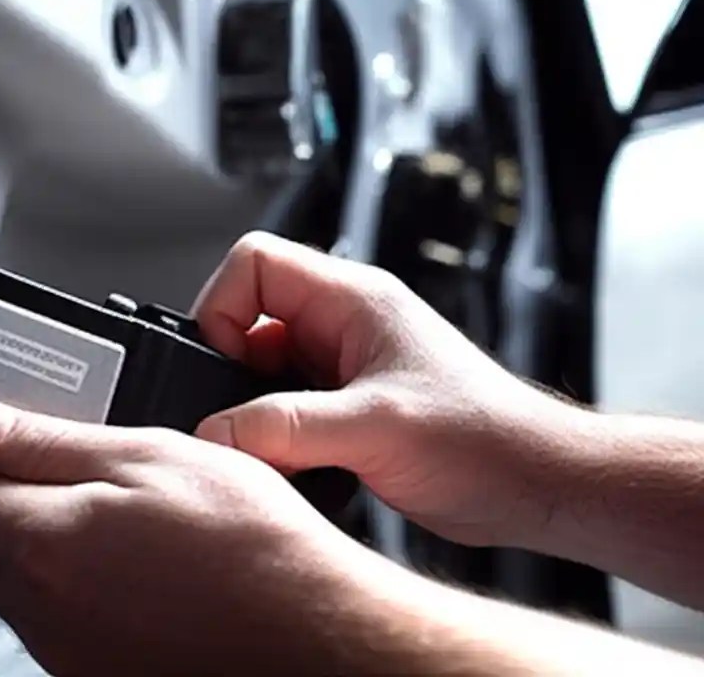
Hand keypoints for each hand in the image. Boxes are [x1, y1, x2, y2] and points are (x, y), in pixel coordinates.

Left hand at [0, 398, 375, 676]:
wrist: (313, 641)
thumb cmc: (252, 552)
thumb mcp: (152, 459)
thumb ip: (55, 443)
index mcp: (42, 539)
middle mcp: (40, 602)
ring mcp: (63, 643)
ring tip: (26, 485)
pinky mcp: (90, 667)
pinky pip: (33, 609)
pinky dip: (32, 568)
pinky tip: (74, 546)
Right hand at [193, 232, 577, 547]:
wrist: (533, 484)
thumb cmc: (484, 438)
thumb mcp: (373, 429)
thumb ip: (285, 428)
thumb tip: (215, 432)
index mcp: (353, 299)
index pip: (255, 263)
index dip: (221, 306)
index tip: (221, 361)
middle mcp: (344, 324)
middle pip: (249, 317)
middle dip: (234, 370)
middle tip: (250, 416)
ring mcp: (344, 365)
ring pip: (263, 369)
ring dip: (258, 411)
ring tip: (285, 447)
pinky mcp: (346, 407)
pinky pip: (284, 408)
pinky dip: (276, 438)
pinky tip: (302, 464)